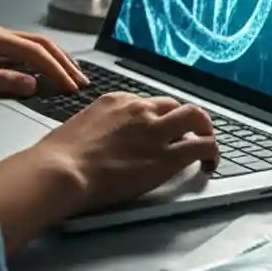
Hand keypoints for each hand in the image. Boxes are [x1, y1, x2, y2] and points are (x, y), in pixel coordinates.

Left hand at [0, 22, 87, 96]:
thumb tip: (31, 85)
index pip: (35, 52)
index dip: (57, 71)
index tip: (73, 88)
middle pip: (40, 44)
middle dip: (64, 63)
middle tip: (83, 83)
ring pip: (31, 44)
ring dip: (53, 59)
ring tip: (70, 76)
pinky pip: (18, 48)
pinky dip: (37, 59)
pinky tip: (42, 71)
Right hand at [0, 93, 217, 252]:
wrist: (61, 169)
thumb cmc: (59, 156)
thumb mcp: (79, 128)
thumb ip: (99, 128)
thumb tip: (102, 141)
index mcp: (117, 100)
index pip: (149, 103)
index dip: (158, 118)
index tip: (159, 131)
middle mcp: (140, 110)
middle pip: (175, 105)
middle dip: (185, 120)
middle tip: (189, 136)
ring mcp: (155, 131)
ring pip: (196, 117)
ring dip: (205, 130)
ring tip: (207, 148)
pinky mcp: (166, 156)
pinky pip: (202, 146)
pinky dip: (212, 152)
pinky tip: (210, 165)